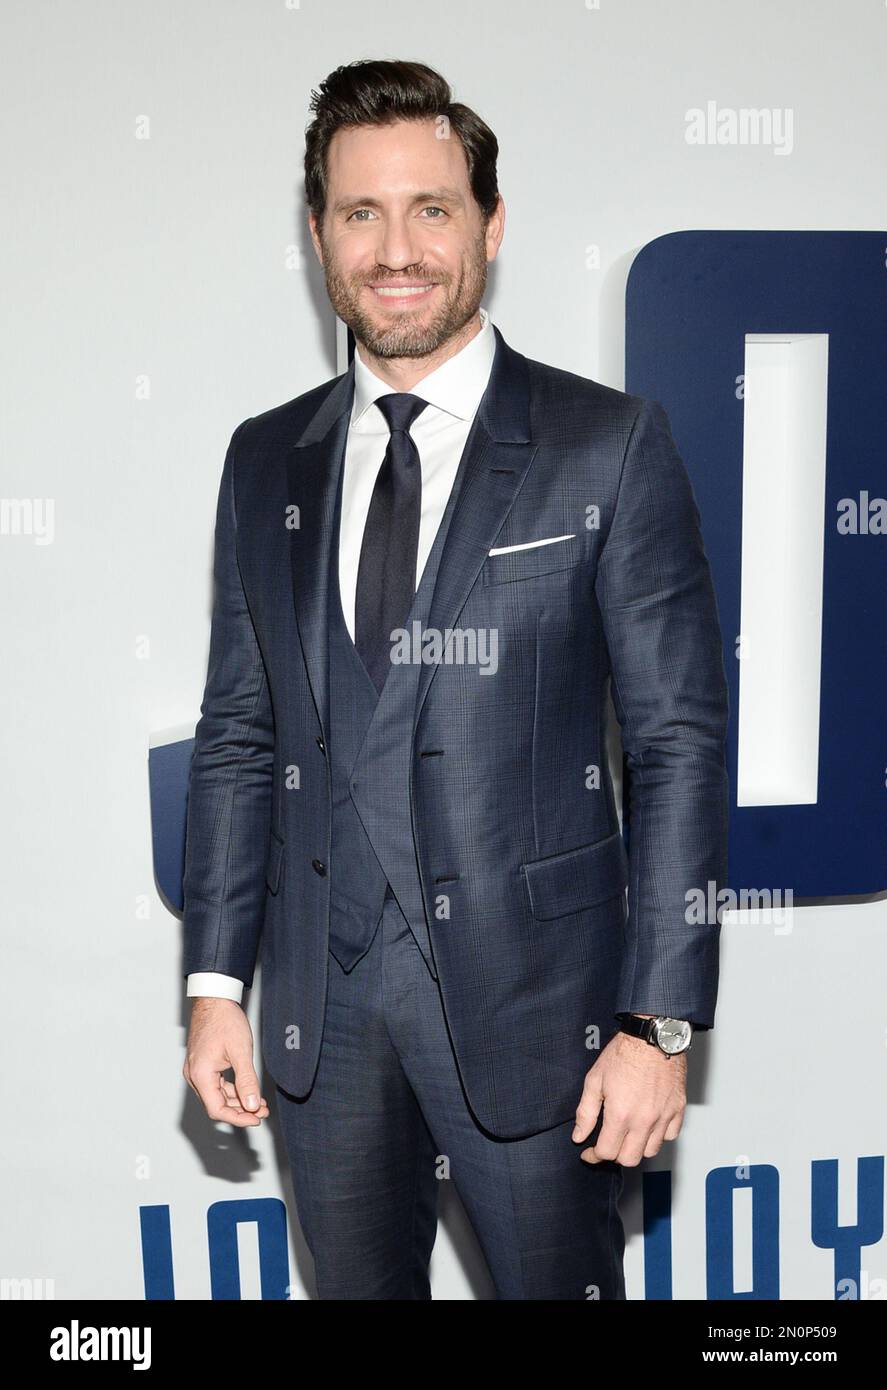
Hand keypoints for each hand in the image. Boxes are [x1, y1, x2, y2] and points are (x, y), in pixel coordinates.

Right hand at [183, 998, 270, 1126]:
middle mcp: (194, 1075)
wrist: (215, 999)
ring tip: (259, 1102)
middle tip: (262, 1110)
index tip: (256, 1119)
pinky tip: (248, 1090)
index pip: (217, 1109)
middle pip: (217, 1105)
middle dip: (241, 1110)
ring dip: (238, 1101)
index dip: (238, 1118)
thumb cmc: (224, 1020)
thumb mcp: (241, 1051)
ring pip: (217, 1096)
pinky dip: (232, 1090)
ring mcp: (197, 1070)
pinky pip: (216, 1085)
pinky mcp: (202, 1065)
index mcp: (201, 1075)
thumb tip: (252, 1105)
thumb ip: (247, 1081)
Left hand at [572, 1029, 686, 1165]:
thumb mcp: (594, 1080)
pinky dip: (658, 1136)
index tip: (589, 1152)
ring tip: (628, 1134)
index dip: (594, 1155)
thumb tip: (579, 1136)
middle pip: (629, 1159)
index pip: (607, 1152)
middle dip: (614, 1155)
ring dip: (637, 1148)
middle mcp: (644, 1120)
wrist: (652, 1036)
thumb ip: (585, 1112)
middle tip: (608, 1143)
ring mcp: (663, 1116)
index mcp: (620, 1114)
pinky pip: (670, 1135)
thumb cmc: (624, 1053)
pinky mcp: (678, 1109)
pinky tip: (649, 1124)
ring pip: (651, 1151)